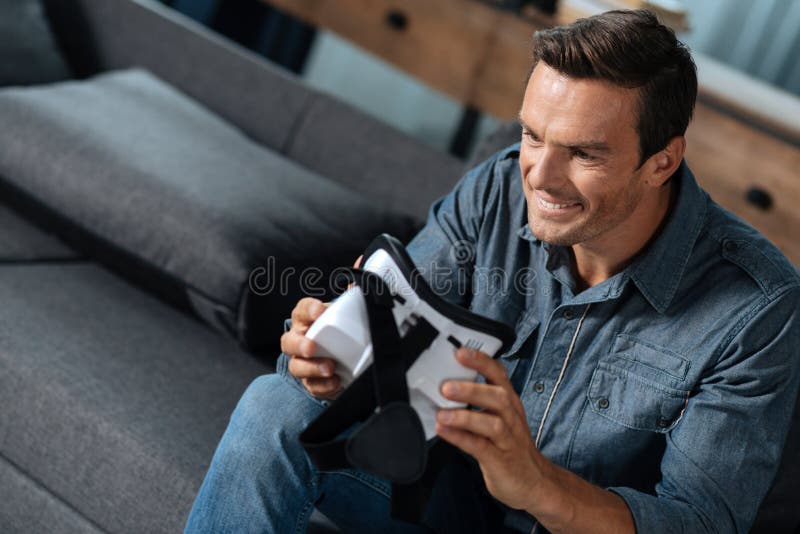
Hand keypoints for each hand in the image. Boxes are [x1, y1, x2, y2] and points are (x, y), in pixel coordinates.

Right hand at [280, 256, 362, 399]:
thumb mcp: (346, 309)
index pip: (301, 310)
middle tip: (313, 346)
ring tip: (329, 368)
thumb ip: (353, 289)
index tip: (320, 309)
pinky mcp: (311, 382)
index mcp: (307, 319)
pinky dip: (322, 385)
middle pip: (289, 341)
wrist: (340, 357)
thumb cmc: (338, 329)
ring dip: (310, 367)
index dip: (308, 309)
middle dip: (300, 344)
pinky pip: (311, 386)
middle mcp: (300, 339)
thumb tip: (363, 260)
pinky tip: (335, 382)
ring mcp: (303, 362)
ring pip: (296, 366)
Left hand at [436, 348, 545, 510]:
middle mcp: (511, 417)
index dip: (481, 362)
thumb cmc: (510, 446)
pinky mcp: (500, 460)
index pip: (499, 375)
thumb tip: (443, 386)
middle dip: (471, 389)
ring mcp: (507, 439)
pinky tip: (444, 431)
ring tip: (442, 413)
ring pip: (492, 423)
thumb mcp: (498, 418)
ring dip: (465, 416)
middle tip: (446, 386)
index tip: (460, 352)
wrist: (534, 481)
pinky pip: (481, 447)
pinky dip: (461, 438)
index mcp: (509, 403)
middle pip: (497, 396)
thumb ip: (477, 403)